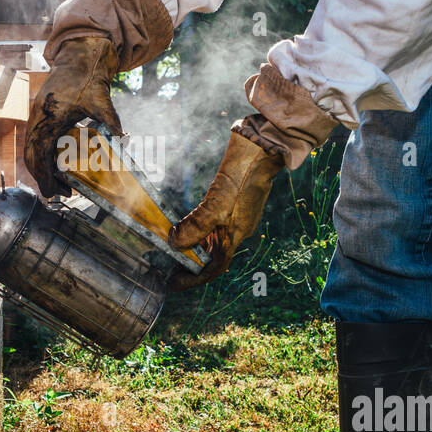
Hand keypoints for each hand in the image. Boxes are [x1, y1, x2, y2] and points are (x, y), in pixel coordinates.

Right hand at [23, 34, 123, 197]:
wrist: (79, 52)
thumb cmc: (87, 74)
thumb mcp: (100, 99)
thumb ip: (110, 119)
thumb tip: (122, 138)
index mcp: (48, 117)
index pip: (39, 155)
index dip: (45, 177)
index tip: (56, 192)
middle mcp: (37, 118)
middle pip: (31, 157)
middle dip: (43, 178)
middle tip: (60, 193)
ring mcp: (37, 115)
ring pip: (31, 149)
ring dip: (43, 168)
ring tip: (60, 182)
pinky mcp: (42, 113)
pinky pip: (37, 140)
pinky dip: (44, 155)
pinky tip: (60, 162)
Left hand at [168, 129, 284, 289]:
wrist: (261, 148)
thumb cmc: (243, 176)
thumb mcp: (216, 204)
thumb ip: (196, 225)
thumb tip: (175, 243)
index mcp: (236, 235)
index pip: (215, 268)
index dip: (194, 279)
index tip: (174, 284)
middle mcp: (238, 229)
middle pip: (213, 255)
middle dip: (191, 264)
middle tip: (169, 267)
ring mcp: (237, 216)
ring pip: (213, 239)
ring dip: (193, 246)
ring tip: (173, 249)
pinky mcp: (234, 202)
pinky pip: (214, 224)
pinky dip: (199, 229)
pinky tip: (187, 225)